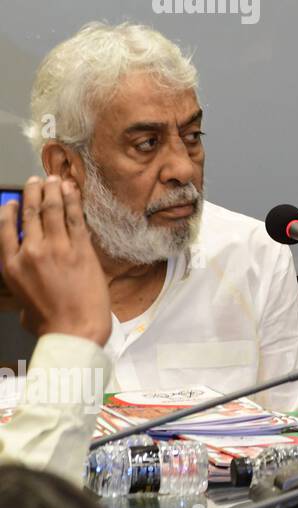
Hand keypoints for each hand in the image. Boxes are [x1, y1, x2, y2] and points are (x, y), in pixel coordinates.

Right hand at [0, 175, 109, 345]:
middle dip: (33, 192)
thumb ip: (23, 285)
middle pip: (30, 213)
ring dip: (53, 190)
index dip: (10, 210)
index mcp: (11, 266)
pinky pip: (75, 217)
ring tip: (54, 178)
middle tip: (36, 181)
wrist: (74, 329)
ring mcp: (56, 248)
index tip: (15, 201)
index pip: (5, 229)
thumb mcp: (23, 303)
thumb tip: (29, 282)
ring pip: (52, 209)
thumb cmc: (50, 323)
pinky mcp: (81, 248)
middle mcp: (30, 252)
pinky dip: (73, 200)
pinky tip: (71, 188)